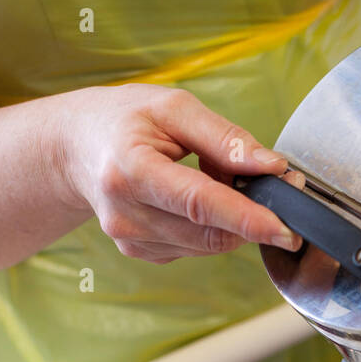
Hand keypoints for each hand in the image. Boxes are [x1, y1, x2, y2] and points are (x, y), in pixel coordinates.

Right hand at [58, 84, 302, 262]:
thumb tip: (273, 167)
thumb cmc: (124, 120)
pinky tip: (192, 197)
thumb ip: (226, 139)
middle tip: (265, 180)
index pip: (199, 203)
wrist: (75, 147)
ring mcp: (131, 240)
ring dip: (228, 218)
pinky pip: (196, 248)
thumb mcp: (174, 108)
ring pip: (209, 244)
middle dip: (250, 214)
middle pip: (210, 231)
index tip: (285, 229)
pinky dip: (209, 226)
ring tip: (209, 176)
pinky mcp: (140, 253)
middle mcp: (126, 213)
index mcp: (130, 169)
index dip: (248, 218)